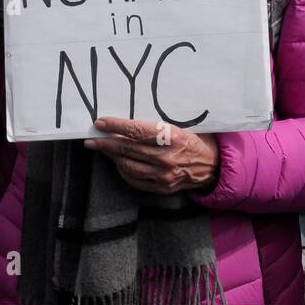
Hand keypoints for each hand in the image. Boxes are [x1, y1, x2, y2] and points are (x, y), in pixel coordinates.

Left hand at [83, 117, 219, 194]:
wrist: (214, 167)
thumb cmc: (197, 140)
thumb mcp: (183, 126)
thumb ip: (159, 124)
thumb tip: (129, 117)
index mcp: (173, 138)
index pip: (137, 131)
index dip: (116, 126)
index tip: (100, 122)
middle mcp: (167, 158)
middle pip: (127, 149)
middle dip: (105, 143)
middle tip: (90, 139)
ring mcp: (163, 176)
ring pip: (128, 166)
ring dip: (111, 157)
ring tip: (101, 149)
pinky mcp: (161, 188)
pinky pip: (135, 180)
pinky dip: (123, 171)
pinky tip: (117, 162)